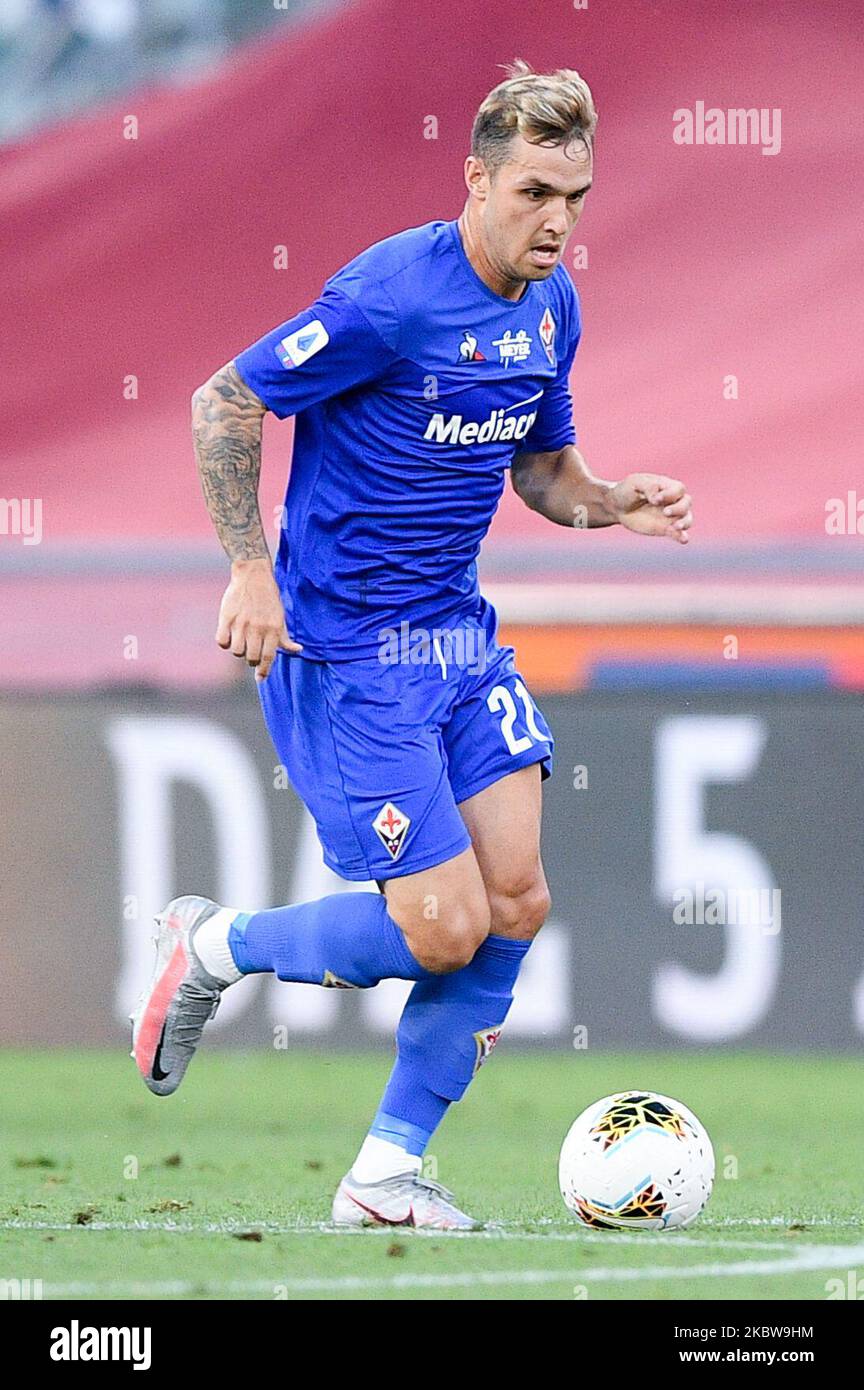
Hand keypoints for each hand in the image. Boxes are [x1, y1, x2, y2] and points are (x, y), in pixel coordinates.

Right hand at [215, 557, 301, 680]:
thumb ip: (285, 637)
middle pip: (251, 657)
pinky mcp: (226, 617)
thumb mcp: (281, 617)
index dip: (264, 670)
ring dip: (239, 650)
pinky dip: (224, 642)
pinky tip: (229, 635)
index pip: (268, 657)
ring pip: (236, 651)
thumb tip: (298, 650)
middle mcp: (257, 627)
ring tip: (241, 640)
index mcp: (273, 628)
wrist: (253, 575)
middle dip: (252, 659)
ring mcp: (241, 623)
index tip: (260, 678)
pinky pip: (222, 641)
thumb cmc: (269, 598)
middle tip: (252, 651)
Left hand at [608, 474, 692, 543]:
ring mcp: (671, 516)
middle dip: (679, 508)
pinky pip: (678, 533)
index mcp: (667, 486)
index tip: (655, 499)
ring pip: (687, 518)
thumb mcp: (635, 483)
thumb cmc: (627, 490)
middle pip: (686, 503)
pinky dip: (682, 536)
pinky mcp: (665, 529)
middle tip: (665, 512)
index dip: (670, 494)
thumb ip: (649, 487)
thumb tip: (657, 499)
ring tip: (676, 527)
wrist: (618, 507)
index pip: (678, 489)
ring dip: (685, 522)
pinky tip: (683, 539)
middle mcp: (673, 500)